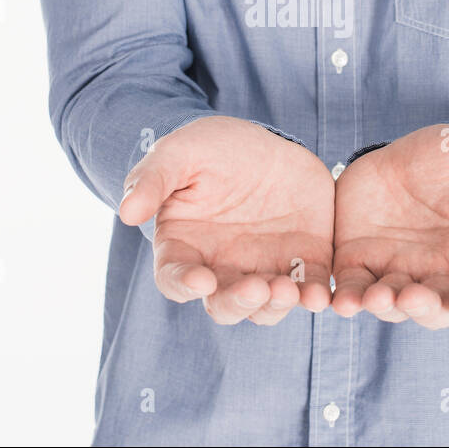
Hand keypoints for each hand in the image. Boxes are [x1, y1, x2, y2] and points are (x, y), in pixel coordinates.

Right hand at [119, 116, 333, 324]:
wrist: (264, 140)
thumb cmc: (211, 148)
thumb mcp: (180, 152)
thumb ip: (153, 180)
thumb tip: (126, 212)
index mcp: (185, 247)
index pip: (176, 279)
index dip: (185, 285)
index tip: (201, 281)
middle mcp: (222, 268)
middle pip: (224, 305)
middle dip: (240, 303)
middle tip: (258, 288)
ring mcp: (264, 269)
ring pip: (267, 307)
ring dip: (278, 305)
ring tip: (294, 291)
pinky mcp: (304, 262)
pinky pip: (310, 289)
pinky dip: (315, 297)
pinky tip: (322, 297)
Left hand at [331, 124, 448, 328]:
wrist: (405, 147)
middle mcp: (440, 275)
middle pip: (437, 312)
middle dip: (424, 310)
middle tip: (410, 296)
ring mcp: (399, 273)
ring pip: (393, 307)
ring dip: (383, 307)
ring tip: (372, 296)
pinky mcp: (359, 264)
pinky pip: (352, 290)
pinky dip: (345, 299)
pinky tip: (336, 298)